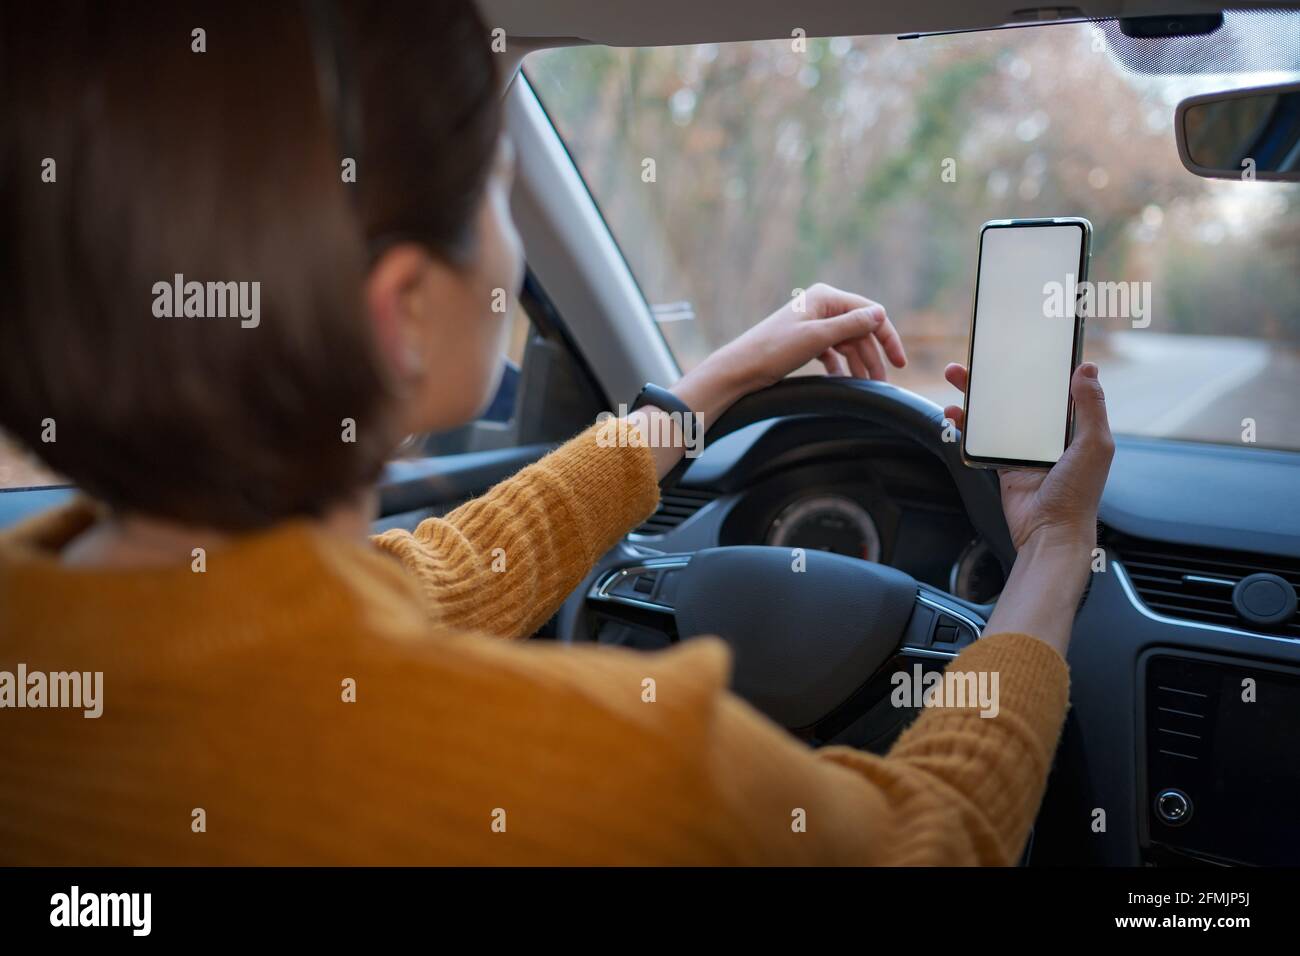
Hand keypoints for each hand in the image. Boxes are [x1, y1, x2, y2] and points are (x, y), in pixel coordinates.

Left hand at [672, 283, 906, 423]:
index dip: (887, 337)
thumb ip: (850, 325)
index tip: (899, 363)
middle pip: (860, 331)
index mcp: (826, 297)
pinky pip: (832, 352)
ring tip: (865, 387)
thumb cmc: (774, 350)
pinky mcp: (805, 341)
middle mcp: (821, 306)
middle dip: (872, 357)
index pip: (869, 313)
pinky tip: (843, 382)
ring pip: (847, 344)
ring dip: (858, 365)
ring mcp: (813, 324)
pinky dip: (839, 367)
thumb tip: (880, 314)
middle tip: (881, 384)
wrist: (740, 369)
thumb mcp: (816, 338)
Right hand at [945, 361, 1114, 655]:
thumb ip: (1090, 407)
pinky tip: (953, 414)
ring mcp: (1024, 447)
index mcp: (1075, 425)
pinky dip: (966, 424)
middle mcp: (1049, 434)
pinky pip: (982, 437)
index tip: (1025, 346)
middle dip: (999, 375)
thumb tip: (1087, 369)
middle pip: (1020, 395)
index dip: (1042, 367)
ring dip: (976, 395)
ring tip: (957, 377)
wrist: (1049, 533)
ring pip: (997, 412)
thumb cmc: (1078, 495)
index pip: (1057, 387)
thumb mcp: (1094, 445)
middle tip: (980, 357)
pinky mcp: (1003, 463)